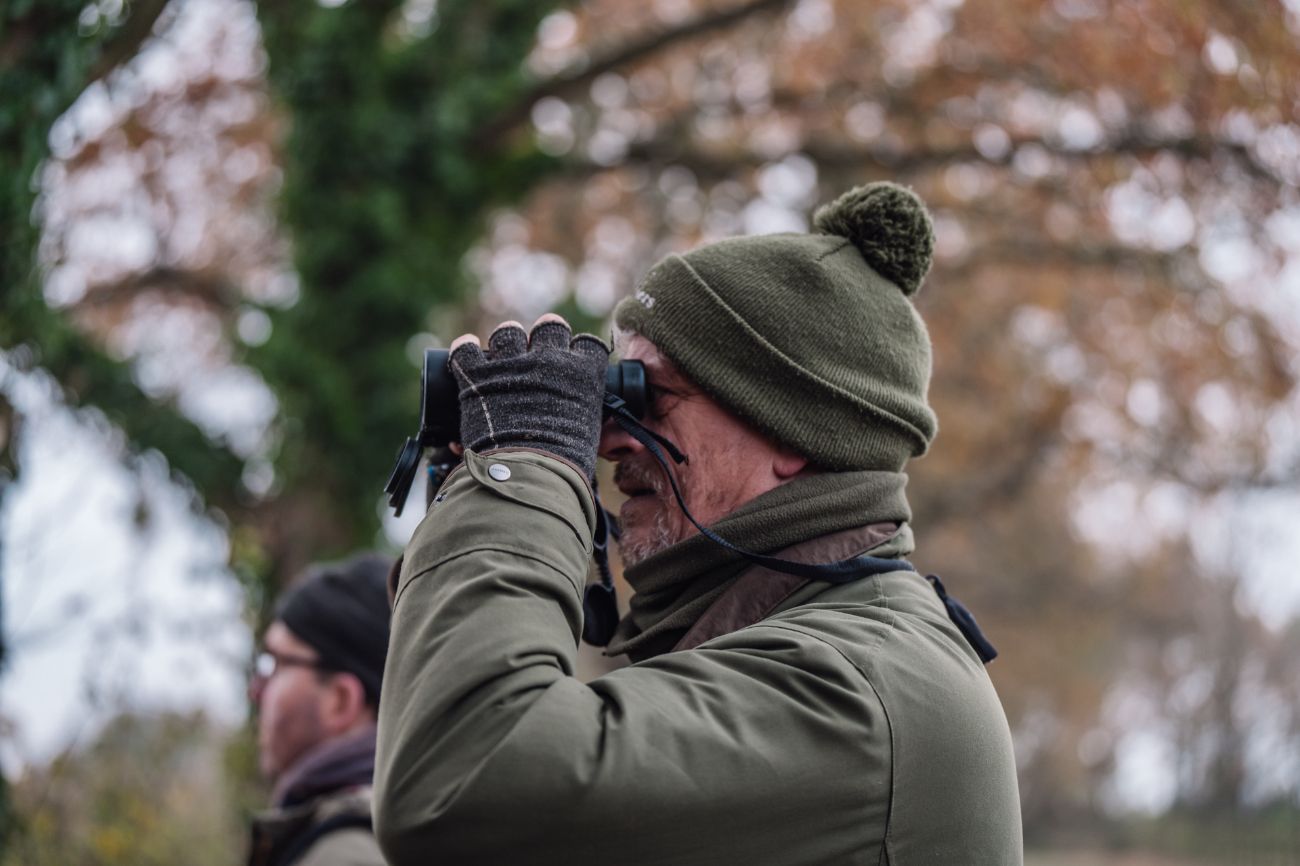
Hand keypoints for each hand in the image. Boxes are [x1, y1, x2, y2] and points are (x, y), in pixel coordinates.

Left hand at [449, 314, 608, 477]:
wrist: (528, 476)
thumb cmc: (565, 466)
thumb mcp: (588, 437)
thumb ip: (588, 422)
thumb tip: (595, 431)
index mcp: (583, 374)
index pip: (587, 345)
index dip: (579, 351)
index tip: (574, 359)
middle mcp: (550, 360)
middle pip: (550, 327)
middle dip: (545, 333)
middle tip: (539, 346)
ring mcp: (512, 364)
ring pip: (509, 333)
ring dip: (507, 338)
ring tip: (504, 349)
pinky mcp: (477, 374)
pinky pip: (466, 349)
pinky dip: (464, 349)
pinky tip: (467, 348)